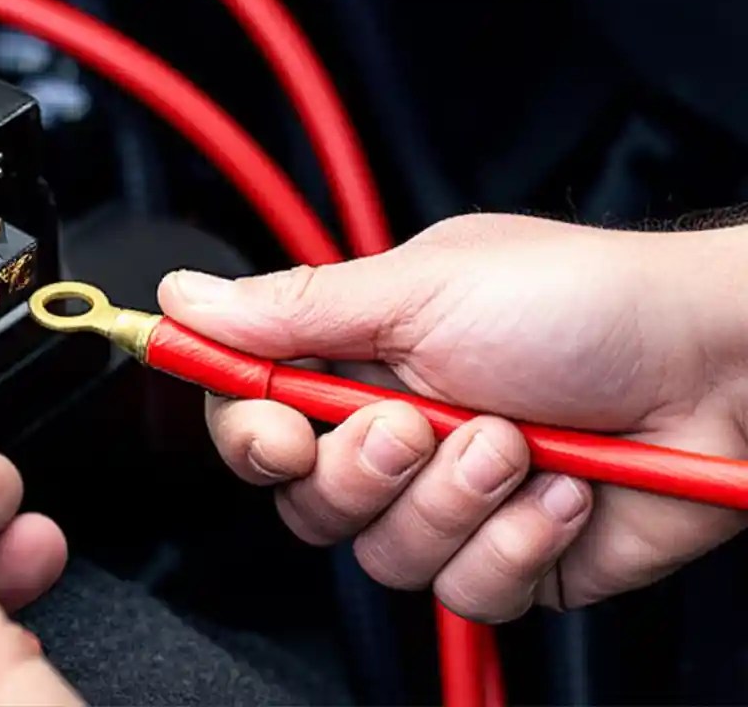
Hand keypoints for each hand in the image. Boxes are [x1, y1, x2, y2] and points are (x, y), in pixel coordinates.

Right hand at [159, 214, 747, 621]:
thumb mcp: (422, 289)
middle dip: (366, 470)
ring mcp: (452, 500)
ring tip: (520, 443)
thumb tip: (186, 294)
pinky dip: (516, 542)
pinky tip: (560, 491)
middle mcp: (397, 433)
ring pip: (384, 553)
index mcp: (363, 357)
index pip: (256, 414)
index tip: (281, 433)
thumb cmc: (588, 305)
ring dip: (456, 499)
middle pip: (307, 500)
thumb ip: (293, 308)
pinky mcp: (508, 557)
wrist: (722, 370)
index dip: (253, 437)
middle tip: (423, 422)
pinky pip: (464, 591)